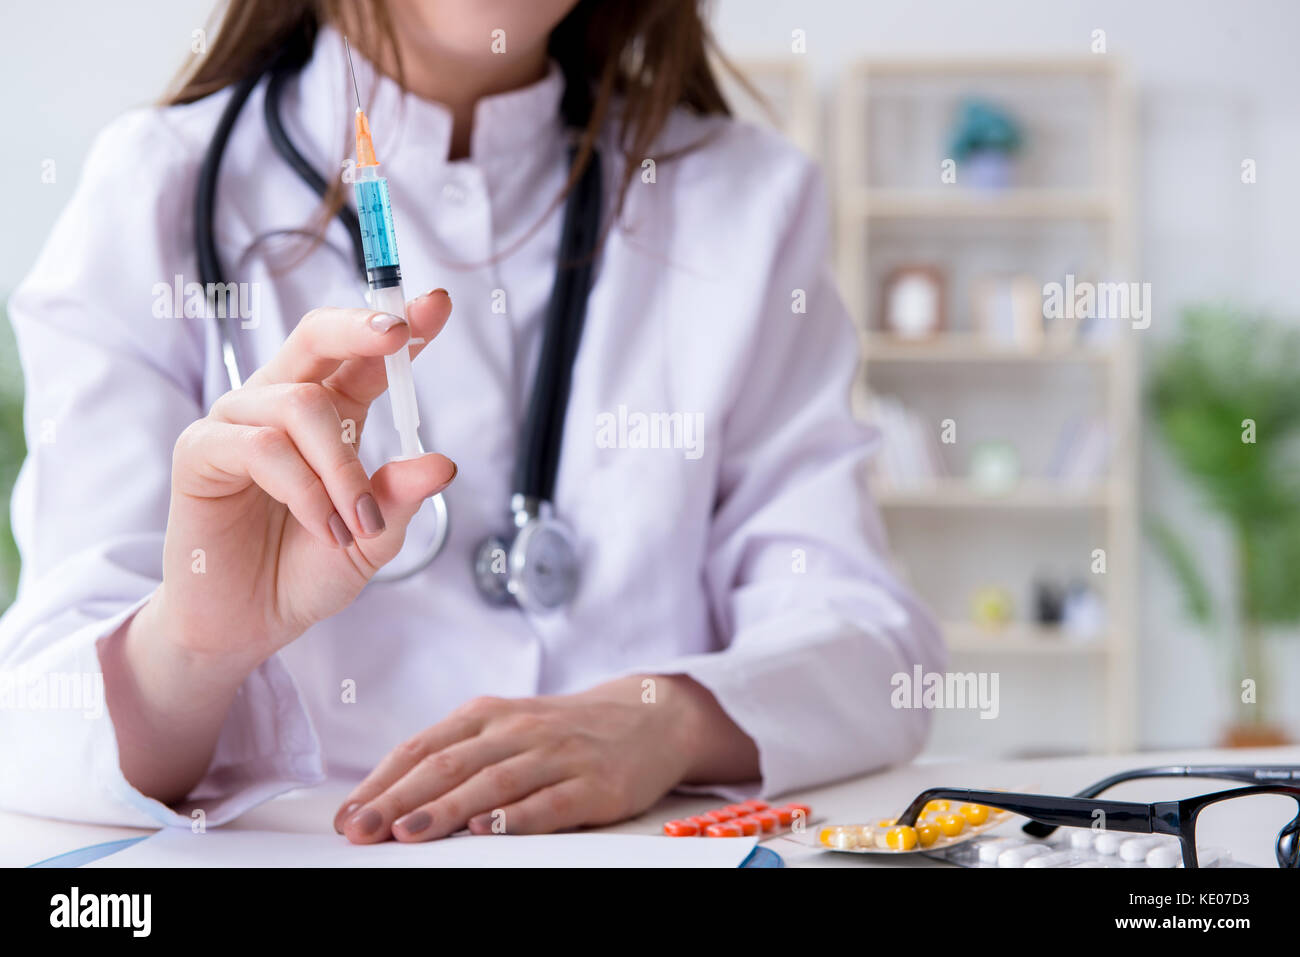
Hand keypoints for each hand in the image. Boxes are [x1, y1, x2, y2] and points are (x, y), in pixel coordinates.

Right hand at [103, 291, 454, 804]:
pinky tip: (324, 526)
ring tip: (356, 524)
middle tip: (398, 334)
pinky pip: (262, 447)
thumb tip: (444, 462)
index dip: (402, 327)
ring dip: (341, 469)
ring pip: (300, 405)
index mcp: (333, 413)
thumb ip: (401, 497)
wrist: (251, 622)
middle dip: (362, 327)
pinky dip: (304, 490)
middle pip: (317, 335)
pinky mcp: (201, 452)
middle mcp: (284, 404)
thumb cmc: (309, 569)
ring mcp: (239, 422)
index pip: (367, 357)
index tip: (437, 304)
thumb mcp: (374, 537)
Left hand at [332, 676, 759, 840]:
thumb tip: (388, 799)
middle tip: (361, 830)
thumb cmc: (562, 732)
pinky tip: (490, 829)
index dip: (380, 782)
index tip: (346, 816)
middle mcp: (518, 731)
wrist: (646, 718)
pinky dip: (518, 816)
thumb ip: (457, 756)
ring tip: (409, 832)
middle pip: (449, 765)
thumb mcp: (506, 730)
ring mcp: (557, 755)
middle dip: (398, 799)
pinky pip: (551, 801)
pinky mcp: (594, 784)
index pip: (422, 748)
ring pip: (493, 782)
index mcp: (488, 717)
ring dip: (447, 808)